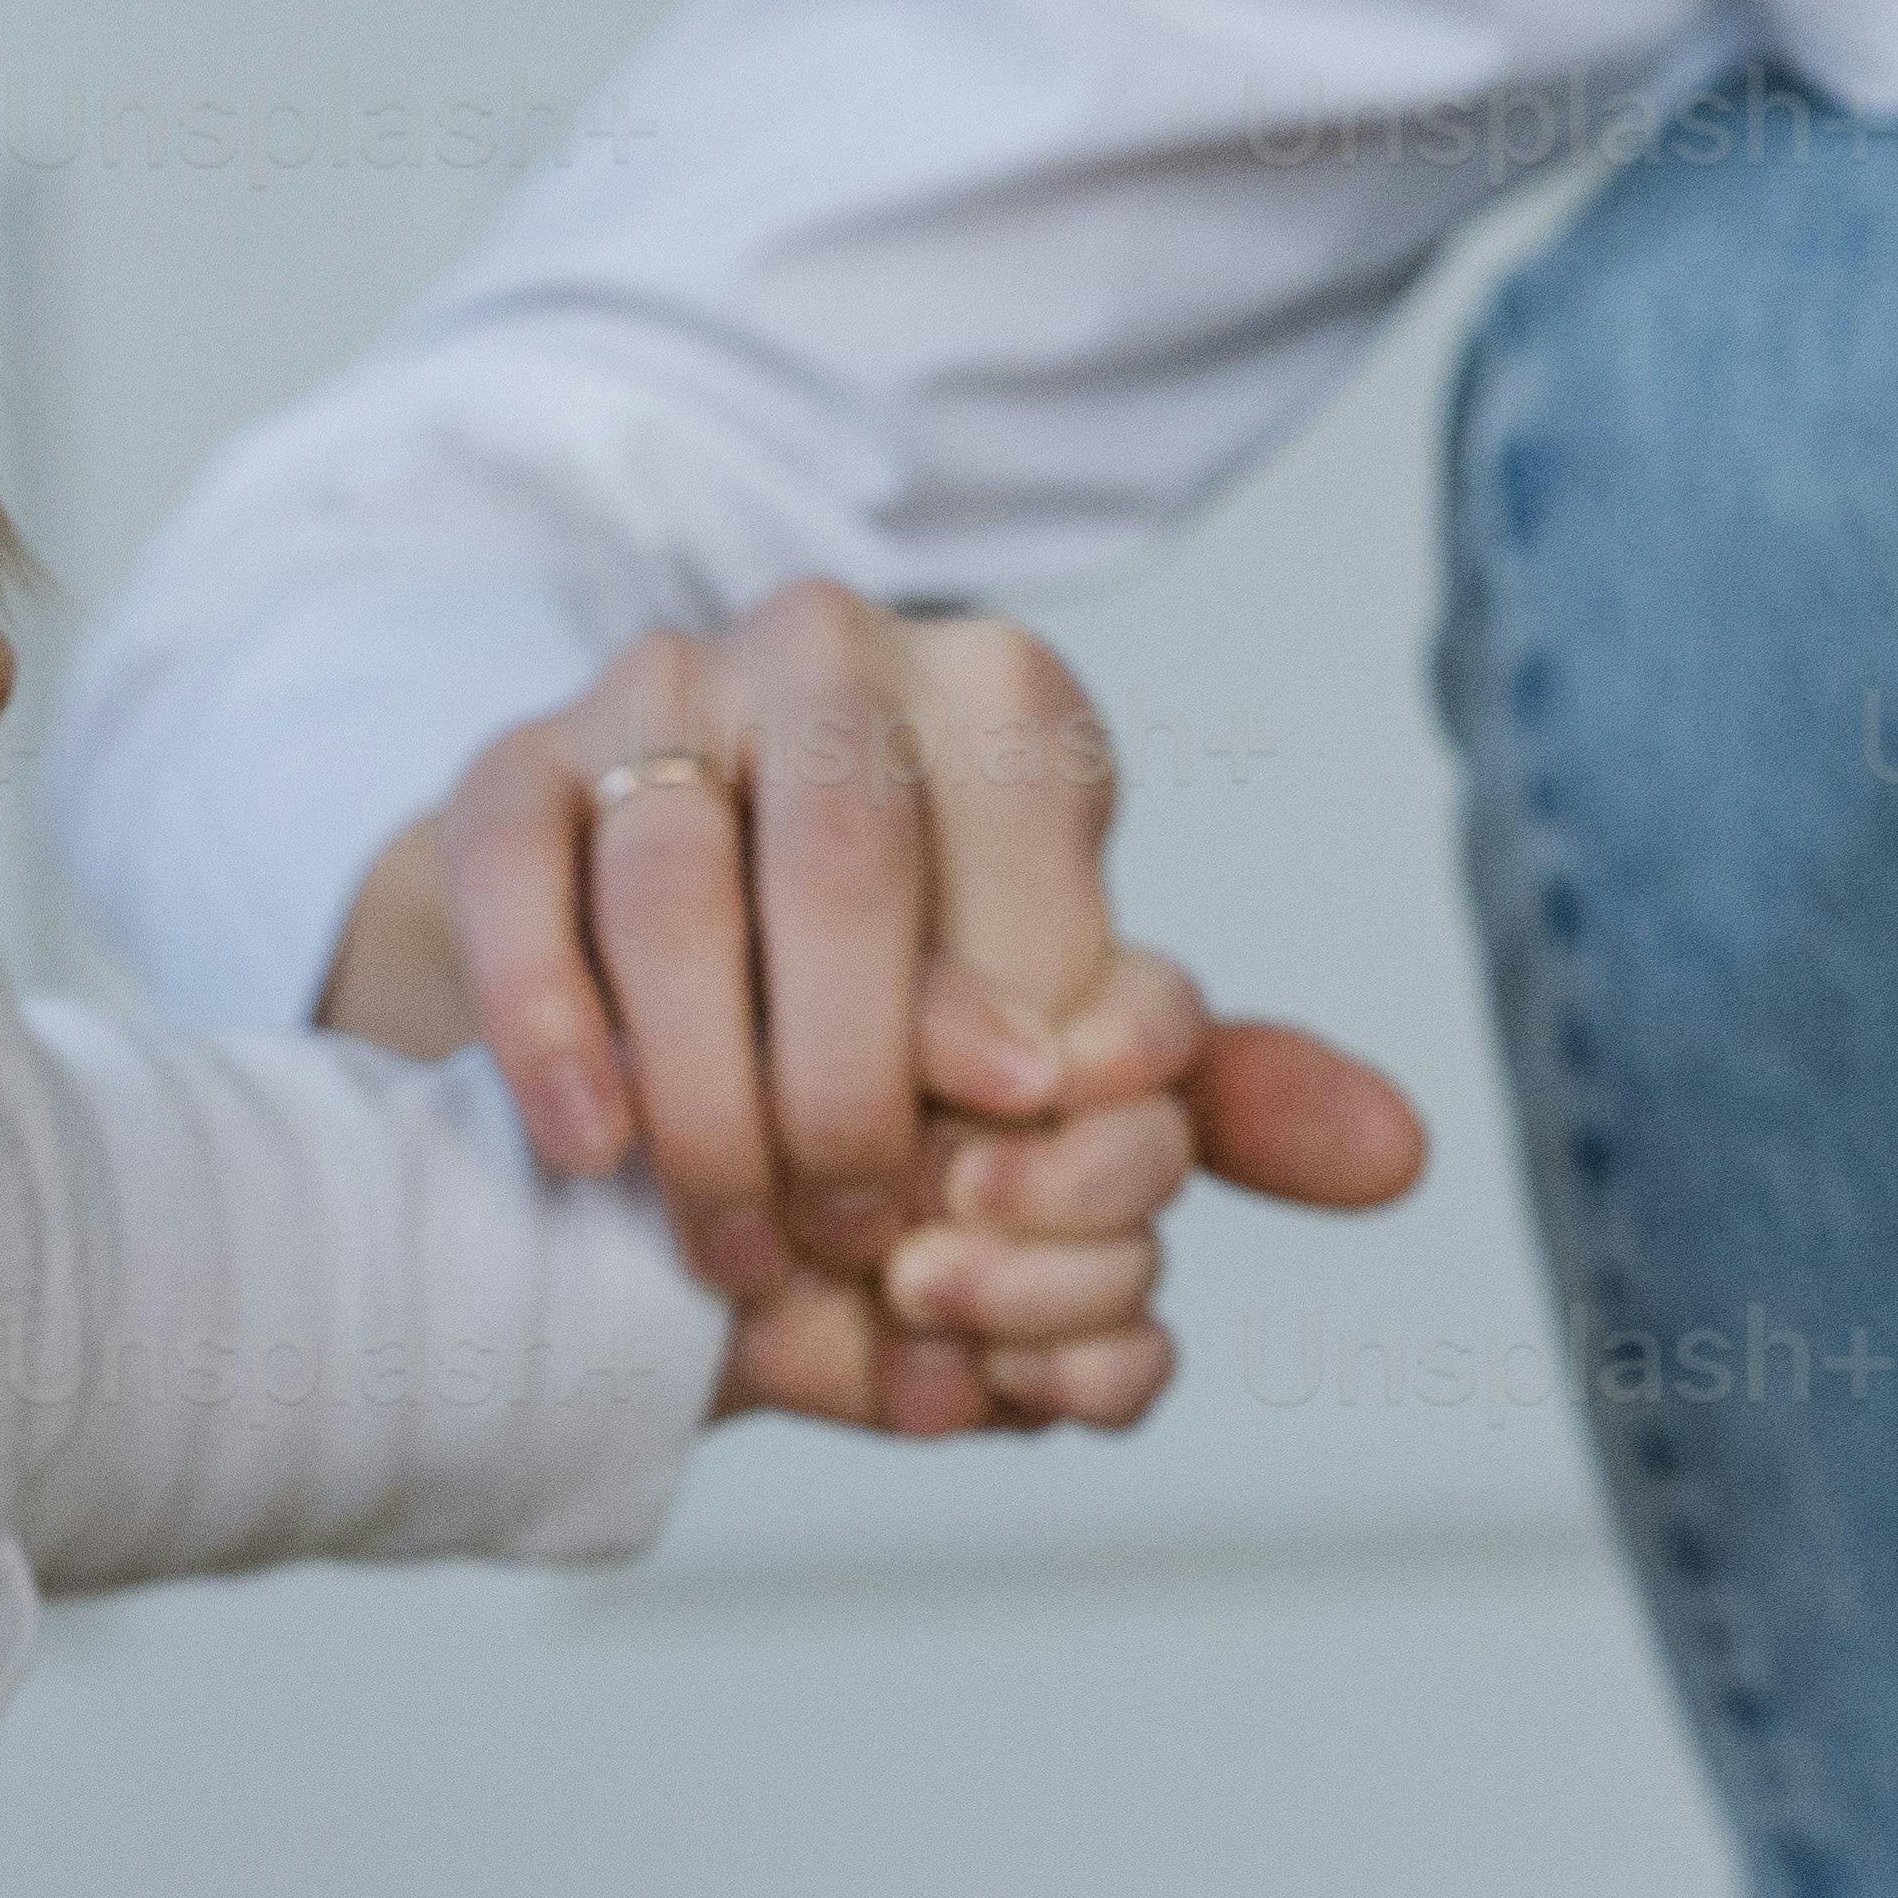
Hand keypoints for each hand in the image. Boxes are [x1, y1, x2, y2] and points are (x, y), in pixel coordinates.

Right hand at [317, 578, 1425, 1430]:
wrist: (620, 948)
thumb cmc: (863, 998)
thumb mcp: (1044, 1038)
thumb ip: (1201, 1099)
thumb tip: (1393, 1160)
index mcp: (999, 700)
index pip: (1018, 855)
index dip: (1011, 1022)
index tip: (1002, 1141)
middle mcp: (830, 654)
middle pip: (842, 857)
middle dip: (846, 1082)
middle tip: (846, 1242)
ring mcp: (650, 700)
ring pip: (674, 880)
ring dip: (705, 1092)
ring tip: (728, 1242)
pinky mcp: (504, 773)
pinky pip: (523, 885)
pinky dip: (555, 1029)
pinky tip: (593, 1149)